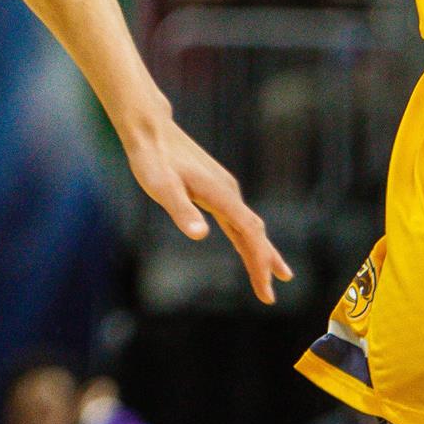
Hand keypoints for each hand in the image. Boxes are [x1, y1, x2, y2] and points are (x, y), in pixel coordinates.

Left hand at [124, 115, 292, 303]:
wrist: (149, 129)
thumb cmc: (152, 158)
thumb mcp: (161, 187)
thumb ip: (181, 210)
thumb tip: (200, 235)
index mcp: (220, 194)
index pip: (249, 233)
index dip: (259, 261)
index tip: (266, 289)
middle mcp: (228, 191)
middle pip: (254, 232)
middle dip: (264, 263)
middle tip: (270, 295)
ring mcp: (223, 189)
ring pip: (248, 225)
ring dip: (260, 251)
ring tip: (275, 275)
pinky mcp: (215, 187)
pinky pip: (237, 218)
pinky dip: (246, 237)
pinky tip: (246, 245)